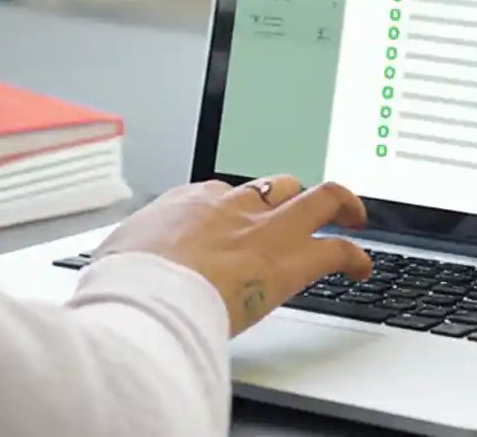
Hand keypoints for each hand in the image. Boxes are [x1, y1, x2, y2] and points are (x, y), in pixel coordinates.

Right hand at [96, 177, 372, 335]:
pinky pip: (337, 249)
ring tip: (353, 213)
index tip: (237, 219)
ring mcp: (266, 228)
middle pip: (274, 185)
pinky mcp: (291, 260)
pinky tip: (363, 267)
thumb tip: (113, 272)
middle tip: (300, 208)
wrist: (150, 291)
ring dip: (340, 204)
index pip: (221, 194)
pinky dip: (356, 256)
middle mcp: (232, 205)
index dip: (235, 207)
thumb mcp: (115, 258)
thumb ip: (125, 259)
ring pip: (318, 197)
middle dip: (289, 195)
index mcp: (188, 203)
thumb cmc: (128, 280)